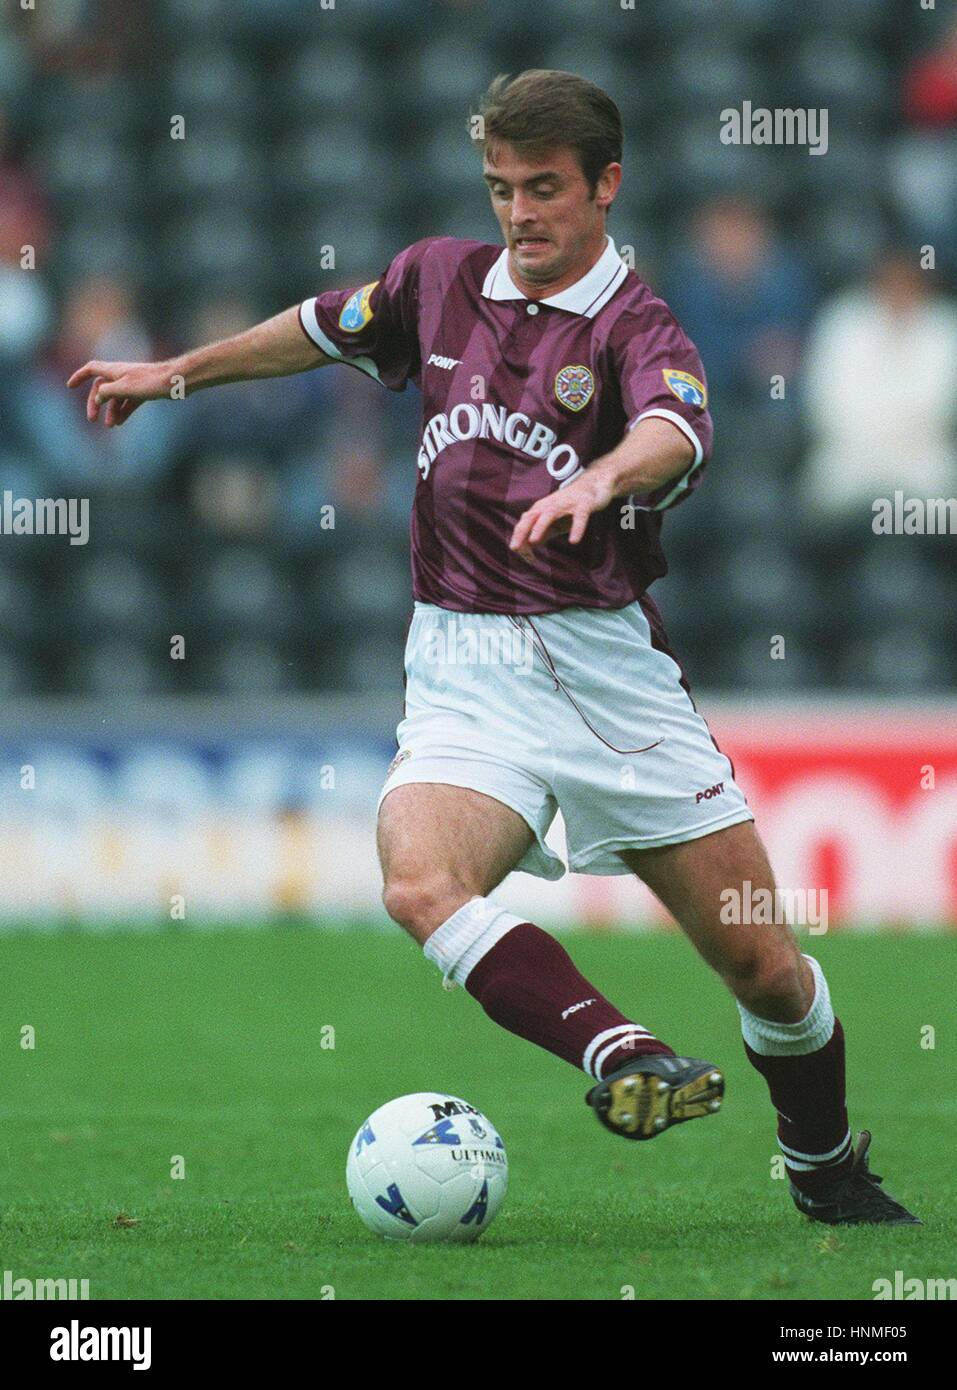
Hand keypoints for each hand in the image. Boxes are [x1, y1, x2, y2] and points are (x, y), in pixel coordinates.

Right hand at [66, 359, 180, 426]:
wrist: (177, 381)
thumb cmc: (151, 382)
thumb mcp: (125, 388)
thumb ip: (108, 392)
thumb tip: (97, 398)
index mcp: (114, 370)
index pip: (91, 369)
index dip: (79, 377)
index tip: (70, 386)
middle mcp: (121, 374)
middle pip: (101, 388)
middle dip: (95, 404)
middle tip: (91, 419)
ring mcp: (133, 383)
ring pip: (116, 397)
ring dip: (111, 411)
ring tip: (110, 426)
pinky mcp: (143, 391)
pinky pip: (128, 401)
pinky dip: (123, 411)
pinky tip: (120, 422)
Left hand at [509, 468, 614, 560]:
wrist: (593, 485)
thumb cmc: (570, 505)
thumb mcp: (554, 521)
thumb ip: (542, 533)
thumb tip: (527, 547)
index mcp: (541, 509)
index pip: (525, 523)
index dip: (519, 537)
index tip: (518, 553)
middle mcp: (551, 505)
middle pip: (532, 516)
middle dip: (522, 531)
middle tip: (515, 548)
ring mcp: (567, 504)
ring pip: (550, 514)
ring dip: (540, 526)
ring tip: (534, 541)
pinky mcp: (584, 504)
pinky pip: (579, 517)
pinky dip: (576, 528)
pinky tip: (574, 541)